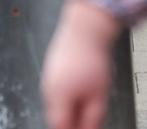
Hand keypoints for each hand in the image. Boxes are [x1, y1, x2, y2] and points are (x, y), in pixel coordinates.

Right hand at [40, 3, 116, 128]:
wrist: (84, 28)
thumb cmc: (92, 57)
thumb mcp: (99, 95)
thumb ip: (92, 119)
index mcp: (58, 96)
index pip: (59, 126)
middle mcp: (48, 88)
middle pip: (56, 117)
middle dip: (71, 121)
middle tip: (88, 117)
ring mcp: (48, 77)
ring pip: (57, 105)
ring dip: (70, 109)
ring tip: (89, 99)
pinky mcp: (51, 70)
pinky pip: (57, 92)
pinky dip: (68, 97)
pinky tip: (82, 88)